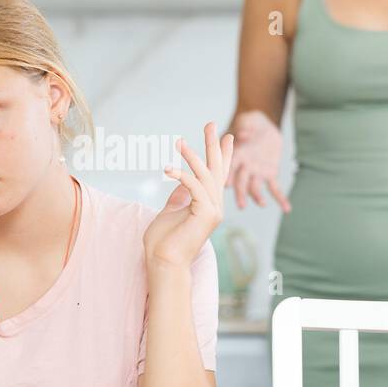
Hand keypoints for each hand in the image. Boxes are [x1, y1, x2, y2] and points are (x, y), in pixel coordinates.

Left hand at [144, 121, 232, 270]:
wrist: (164, 263)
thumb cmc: (163, 243)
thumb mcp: (170, 212)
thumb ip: (178, 197)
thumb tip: (179, 183)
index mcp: (208, 205)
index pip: (216, 176)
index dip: (221, 155)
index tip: (224, 137)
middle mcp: (215, 207)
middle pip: (217, 170)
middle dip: (214, 146)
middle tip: (211, 123)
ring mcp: (213, 211)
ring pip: (205, 176)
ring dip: (192, 156)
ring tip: (179, 141)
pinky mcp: (206, 214)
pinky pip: (194, 187)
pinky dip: (182, 175)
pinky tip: (168, 168)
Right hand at [226, 110, 290, 211]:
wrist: (261, 127)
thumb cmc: (249, 122)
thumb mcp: (247, 122)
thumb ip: (245, 128)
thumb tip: (244, 135)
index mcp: (235, 155)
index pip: (229, 166)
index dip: (227, 175)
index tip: (226, 185)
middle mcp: (243, 167)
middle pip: (241, 182)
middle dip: (241, 193)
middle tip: (241, 205)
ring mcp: (256, 173)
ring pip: (255, 188)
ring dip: (257, 197)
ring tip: (262, 204)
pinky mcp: (269, 174)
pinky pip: (274, 188)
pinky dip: (280, 198)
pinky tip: (287, 209)